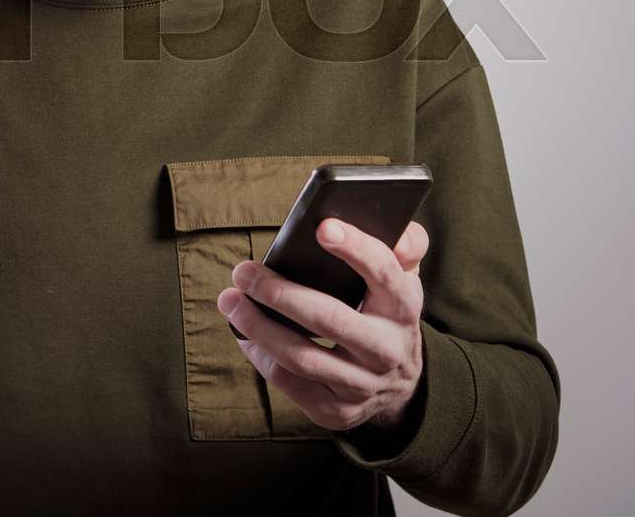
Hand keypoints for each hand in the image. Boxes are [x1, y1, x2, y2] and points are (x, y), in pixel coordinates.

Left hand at [216, 219, 429, 432]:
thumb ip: (401, 244)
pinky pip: (290, 384)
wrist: (401, 384)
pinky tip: (243, 333)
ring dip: (258, 327)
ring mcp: (363, 385)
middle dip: (279, 293)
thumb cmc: (385, 312)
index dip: (355, 249)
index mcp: (404, 307)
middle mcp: (387, 349)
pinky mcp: (338, 411)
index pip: (384, 272)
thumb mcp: (402, 278)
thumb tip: (372, 223)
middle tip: (243, 272)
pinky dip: (260, 356)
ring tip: (230, 301)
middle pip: (330, 319)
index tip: (321, 228)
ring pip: (302, 357)